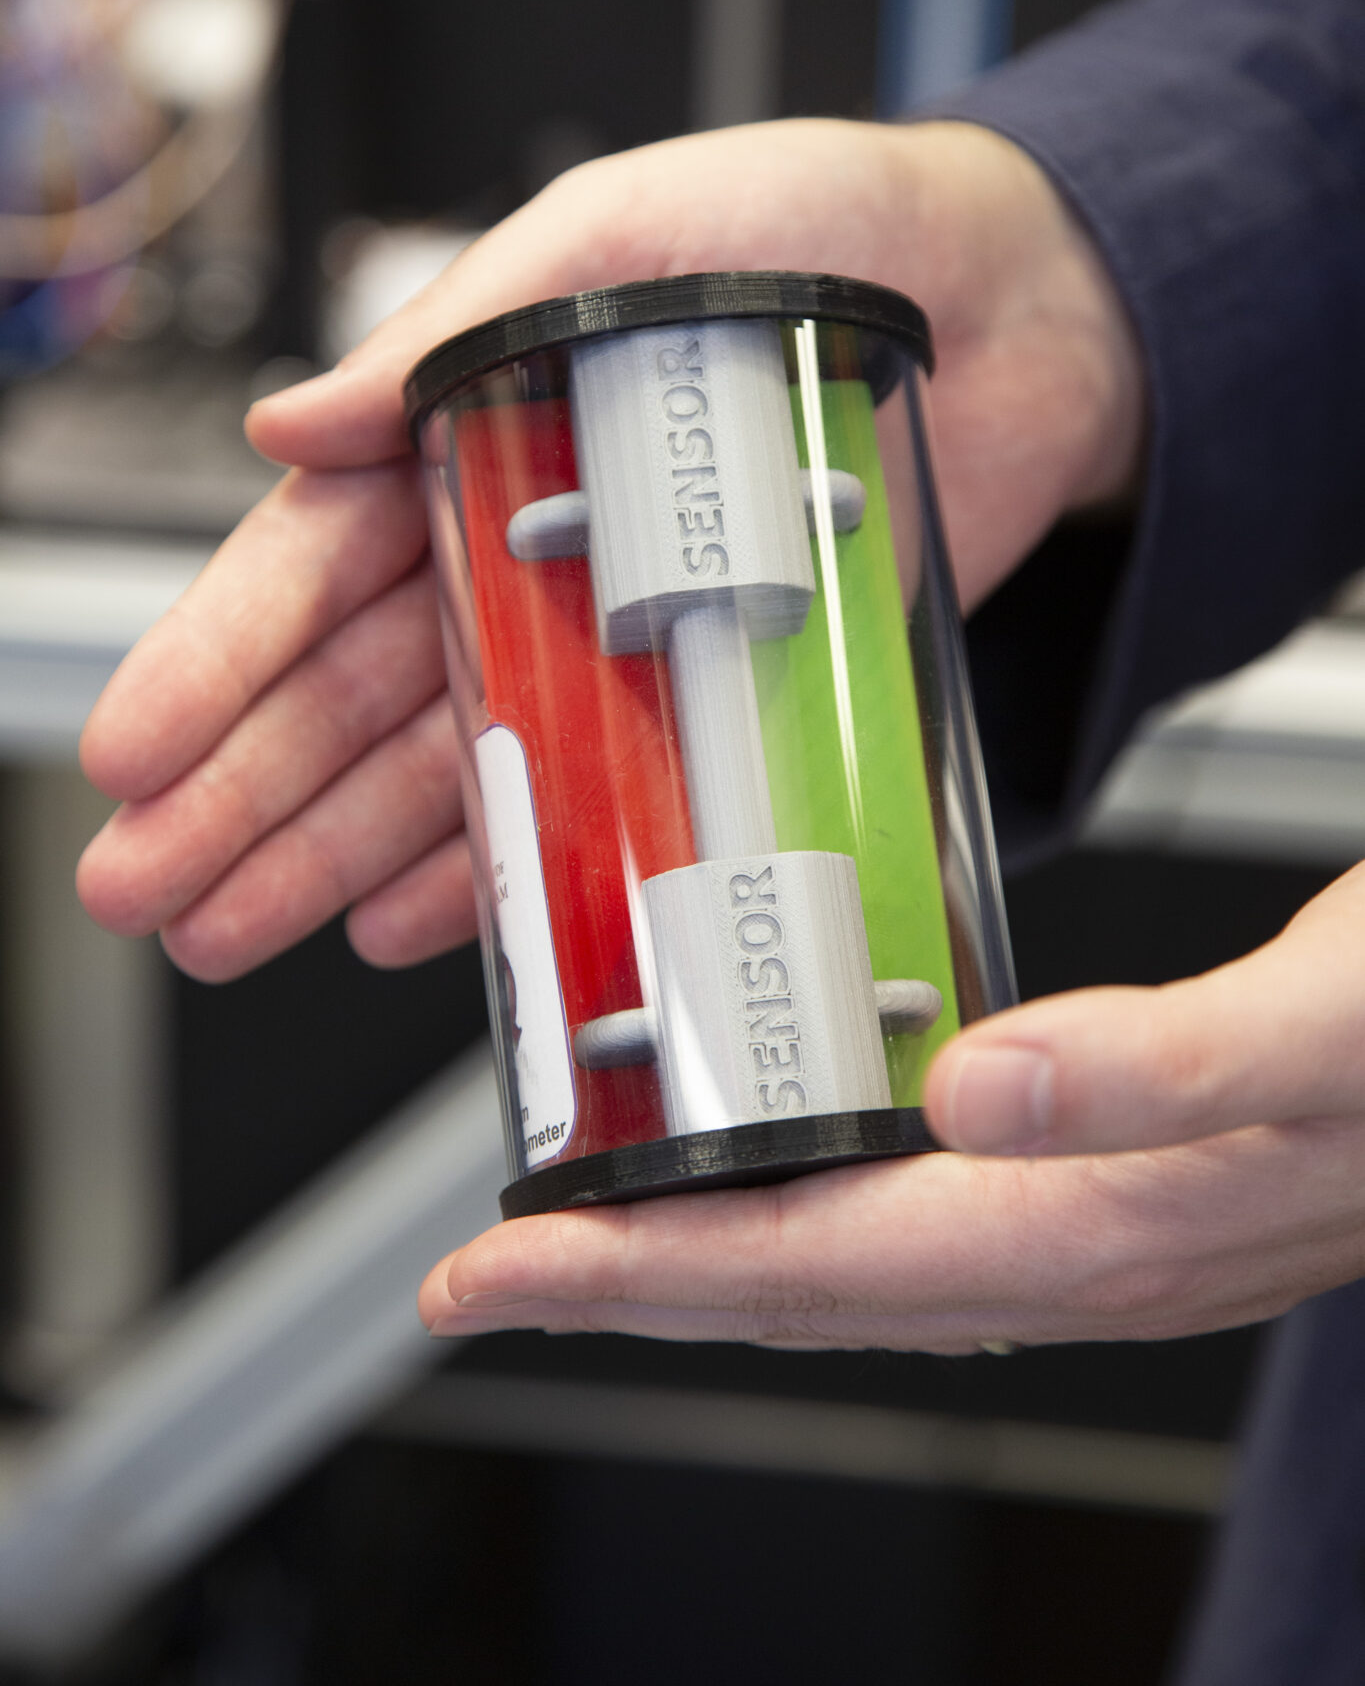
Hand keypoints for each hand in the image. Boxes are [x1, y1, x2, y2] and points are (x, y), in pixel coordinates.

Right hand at [76, 117, 1139, 978]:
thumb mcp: (623, 232)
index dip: (219, 663)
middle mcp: (529, 546)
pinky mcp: (710, 694)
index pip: (316, 566)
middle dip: (242, 796)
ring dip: (333, 854)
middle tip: (151, 889)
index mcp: (478, 431)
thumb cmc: (820, 230)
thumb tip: (295, 418)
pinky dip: (499, 866)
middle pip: (353, 695)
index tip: (140, 755)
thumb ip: (461, 320)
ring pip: (444, 766)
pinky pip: (583, 802)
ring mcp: (614, 635)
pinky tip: (409, 922)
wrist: (1022, 309)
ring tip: (236, 929)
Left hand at [419, 863, 1364, 1350]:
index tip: (496, 1270)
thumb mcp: (1320, 1028)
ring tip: (597, 1244)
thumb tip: (974, 1093)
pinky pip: (916, 1238)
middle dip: (629, 1285)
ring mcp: (1098, 1242)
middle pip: (800, 1288)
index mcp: (1096, 1223)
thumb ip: (1158, 1067)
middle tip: (490, 1273)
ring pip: (849, 1274)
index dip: (636, 1272)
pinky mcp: (1116, 1197)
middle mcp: (1081, 1256)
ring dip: (707, 1262)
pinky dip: (810, 1221)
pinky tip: (786, 1191)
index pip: (810, 1264)